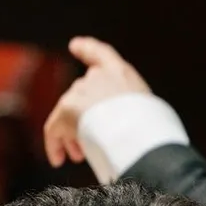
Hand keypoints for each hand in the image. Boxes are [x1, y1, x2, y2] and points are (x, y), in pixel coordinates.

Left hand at [42, 37, 151, 167]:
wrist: (137, 135)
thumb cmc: (151, 131)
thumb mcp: (147, 110)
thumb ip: (129, 108)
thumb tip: (115, 126)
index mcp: (121, 73)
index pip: (100, 54)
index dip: (86, 49)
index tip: (74, 45)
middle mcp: (97, 77)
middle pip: (82, 95)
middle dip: (82, 119)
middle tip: (86, 145)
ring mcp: (80, 91)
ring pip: (67, 114)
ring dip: (71, 135)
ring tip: (78, 157)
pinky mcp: (66, 109)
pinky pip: (54, 128)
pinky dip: (54, 144)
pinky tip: (57, 160)